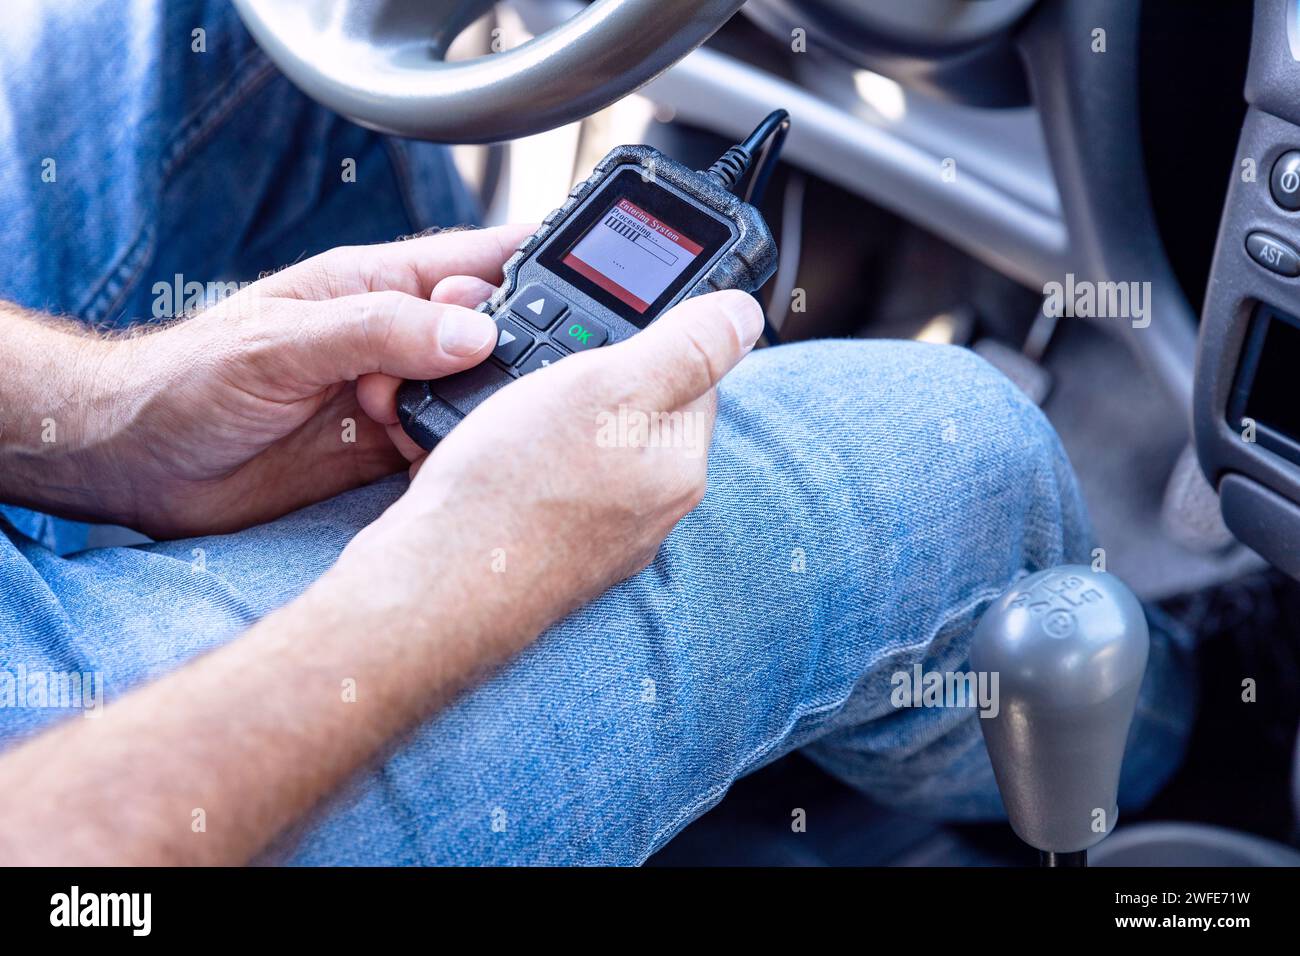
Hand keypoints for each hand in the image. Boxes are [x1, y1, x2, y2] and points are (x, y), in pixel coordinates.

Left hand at [23, 225, 533, 538]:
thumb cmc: (193, 377)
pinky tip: (423, 463)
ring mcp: (399, 396)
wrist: (143, 462)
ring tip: (409, 425)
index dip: (537, 267)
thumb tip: (476, 334)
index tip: (592, 286)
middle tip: (484, 383)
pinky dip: (451, 459)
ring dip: (472, 416)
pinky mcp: (388, 451)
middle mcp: (400, 340)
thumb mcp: (285, 342)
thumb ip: (380, 333)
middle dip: (511, 358)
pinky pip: (447, 450)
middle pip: (496, 338)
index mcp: (379, 286)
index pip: (478, 265)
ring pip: (479, 400)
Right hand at [340, 289, 764, 642]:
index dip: (650, 336)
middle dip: (589, 377)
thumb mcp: (611, 387)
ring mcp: (598, 537)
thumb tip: (744, 315)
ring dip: (547, 414)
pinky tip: (485, 456)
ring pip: (583, 446)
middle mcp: (650, 509)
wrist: (435, 588)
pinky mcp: (548, 553)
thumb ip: (685, 347)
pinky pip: (543, 483)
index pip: (694, 376)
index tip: (601, 323)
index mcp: (680, 466)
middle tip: (537, 365)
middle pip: (634, 410)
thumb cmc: (518, 489)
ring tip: (502, 407)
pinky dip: (517, 459)